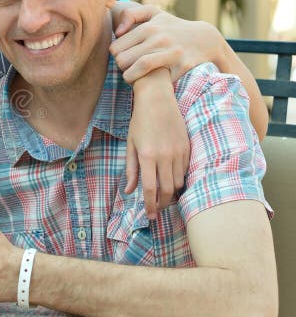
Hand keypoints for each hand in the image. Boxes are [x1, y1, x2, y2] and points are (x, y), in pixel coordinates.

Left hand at [111, 10, 221, 83]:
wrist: (206, 40)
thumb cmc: (173, 28)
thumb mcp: (154, 14)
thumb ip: (132, 15)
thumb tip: (117, 32)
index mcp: (148, 28)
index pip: (116, 48)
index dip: (116, 56)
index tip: (122, 58)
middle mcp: (160, 38)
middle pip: (123, 60)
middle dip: (122, 68)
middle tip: (127, 68)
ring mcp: (172, 52)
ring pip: (139, 67)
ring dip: (130, 77)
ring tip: (132, 77)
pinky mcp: (183, 66)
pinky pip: (159, 79)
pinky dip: (151, 83)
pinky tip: (150, 82)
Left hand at [126, 70, 188, 219]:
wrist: (158, 100)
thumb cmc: (139, 121)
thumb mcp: (130, 144)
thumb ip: (130, 169)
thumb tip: (129, 191)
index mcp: (147, 156)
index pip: (150, 189)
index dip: (150, 206)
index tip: (149, 216)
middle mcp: (164, 156)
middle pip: (167, 191)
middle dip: (162, 204)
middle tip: (156, 210)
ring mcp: (178, 152)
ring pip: (177, 183)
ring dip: (170, 194)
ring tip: (163, 198)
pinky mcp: (187, 148)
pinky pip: (185, 171)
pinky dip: (178, 180)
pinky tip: (171, 181)